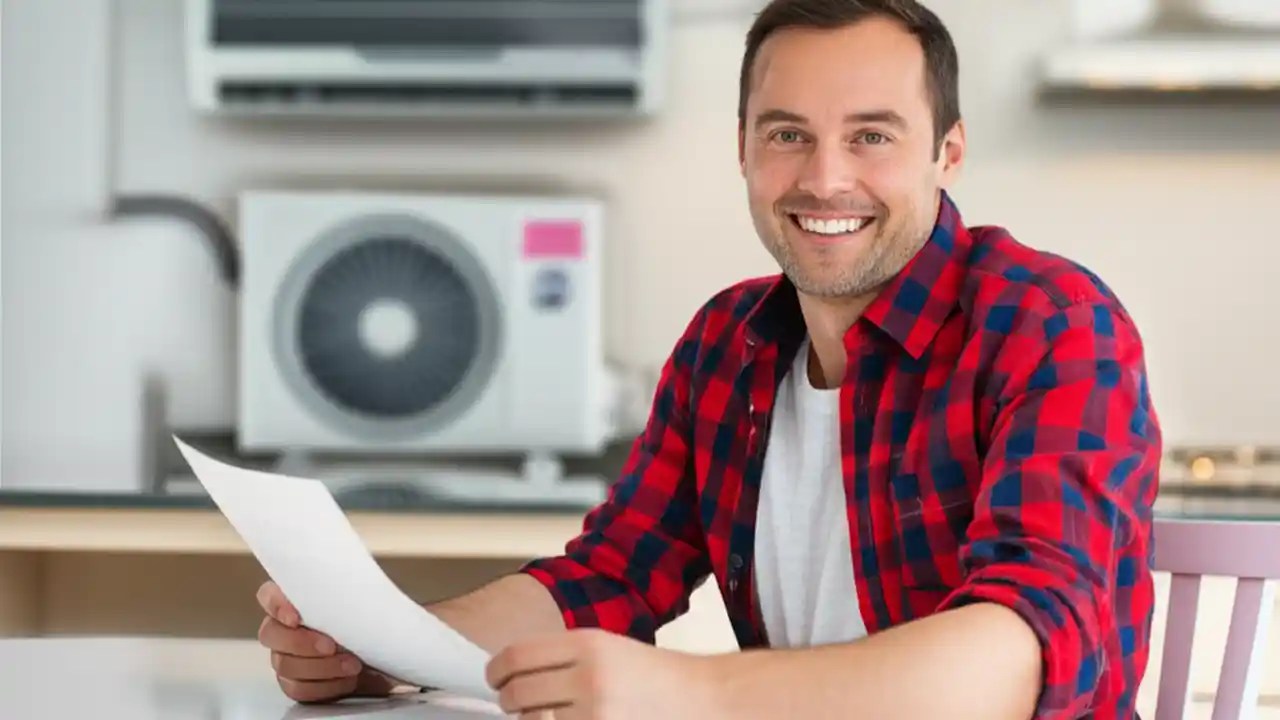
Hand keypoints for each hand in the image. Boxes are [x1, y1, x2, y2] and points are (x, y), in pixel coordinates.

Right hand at [256, 580, 398, 702]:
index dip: (277, 604)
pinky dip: (324, 686)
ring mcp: (290, 657)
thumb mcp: (372, 600)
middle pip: (271, 634)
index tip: (296, 615)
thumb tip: (368, 585)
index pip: (269, 595)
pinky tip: (347, 679)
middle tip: (332, 644)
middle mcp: (287, 628)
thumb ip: (356, 590)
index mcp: (298, 598)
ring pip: (285, 665)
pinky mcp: (301, 683)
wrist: (395, 651)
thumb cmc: (379, 620)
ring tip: (353, 664)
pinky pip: (299, 689)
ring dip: (320, 667)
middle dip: (302, 642)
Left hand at [486, 628, 716, 719]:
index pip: (516, 656)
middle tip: (514, 703)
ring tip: (543, 716)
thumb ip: (564, 656)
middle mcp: (588, 678)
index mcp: (588, 644)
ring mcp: (594, 715)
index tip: (494, 678)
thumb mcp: (609, 648)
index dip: (496, 670)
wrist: (705, 700)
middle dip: (509, 701)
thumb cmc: (657, 676)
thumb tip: (513, 672)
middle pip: (517, 693)